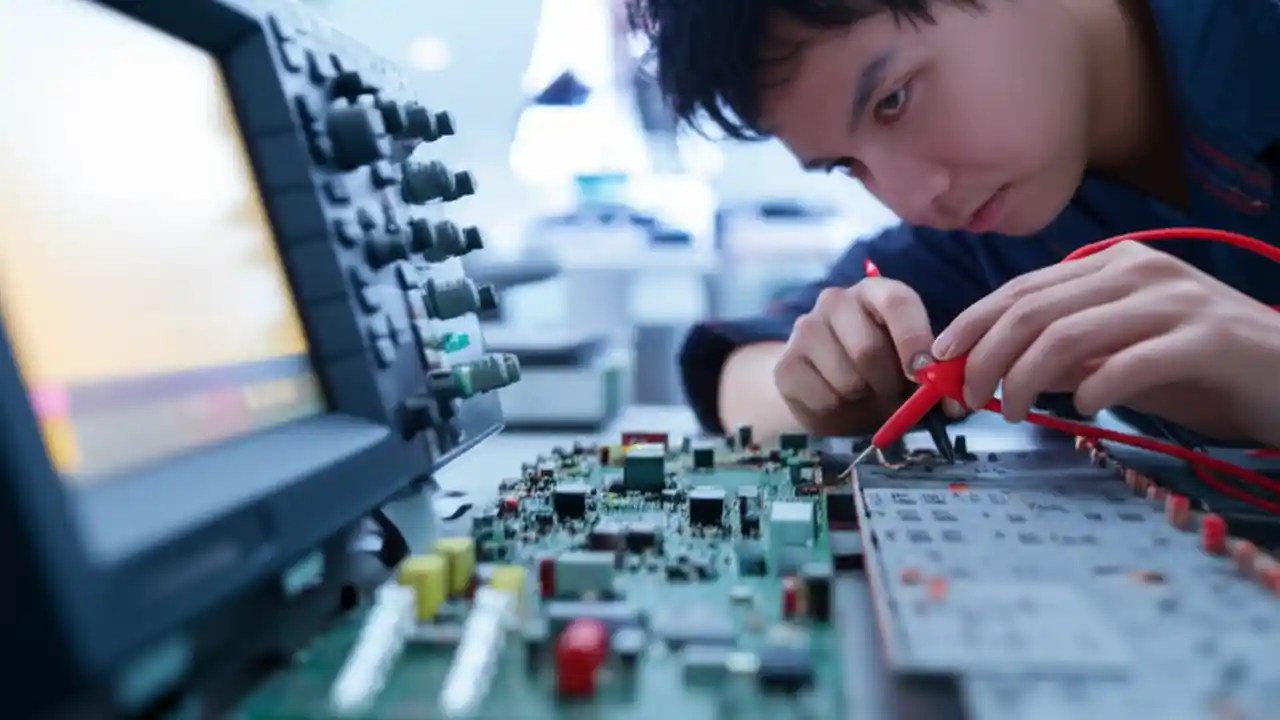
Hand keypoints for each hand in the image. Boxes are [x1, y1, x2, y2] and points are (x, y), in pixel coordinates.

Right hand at [774, 277, 960, 434]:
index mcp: (876, 293)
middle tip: (892, 393)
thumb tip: (956, 401)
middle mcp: (836, 301)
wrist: (833, 394)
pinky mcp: (785, 364)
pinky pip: (821, 398)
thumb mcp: (917, 373)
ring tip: (864, 393)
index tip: (923, 373)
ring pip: (846, 378)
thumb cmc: (884, 375)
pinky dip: (838, 411)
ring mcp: (805, 330)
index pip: (896, 303)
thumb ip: (941, 381)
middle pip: (868, 348)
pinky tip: (837, 401)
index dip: (914, 339)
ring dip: (863, 398)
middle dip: (888, 383)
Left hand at [933, 241, 1279, 446]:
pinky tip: (1086, 409)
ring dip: (1025, 378)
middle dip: (985, 356)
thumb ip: (1064, 358)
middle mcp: (1139, 272)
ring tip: (1014, 411)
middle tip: (968, 398)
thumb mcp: (1120, 357)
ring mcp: (1175, 301)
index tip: (937, 364)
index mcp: (1113, 266)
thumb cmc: (1202, 370)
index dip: (971, 325)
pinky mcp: (1206, 340)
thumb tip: (994, 371)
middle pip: (1032, 310)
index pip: (1021, 291)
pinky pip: (1129, 362)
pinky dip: (1094, 388)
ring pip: (1067, 334)